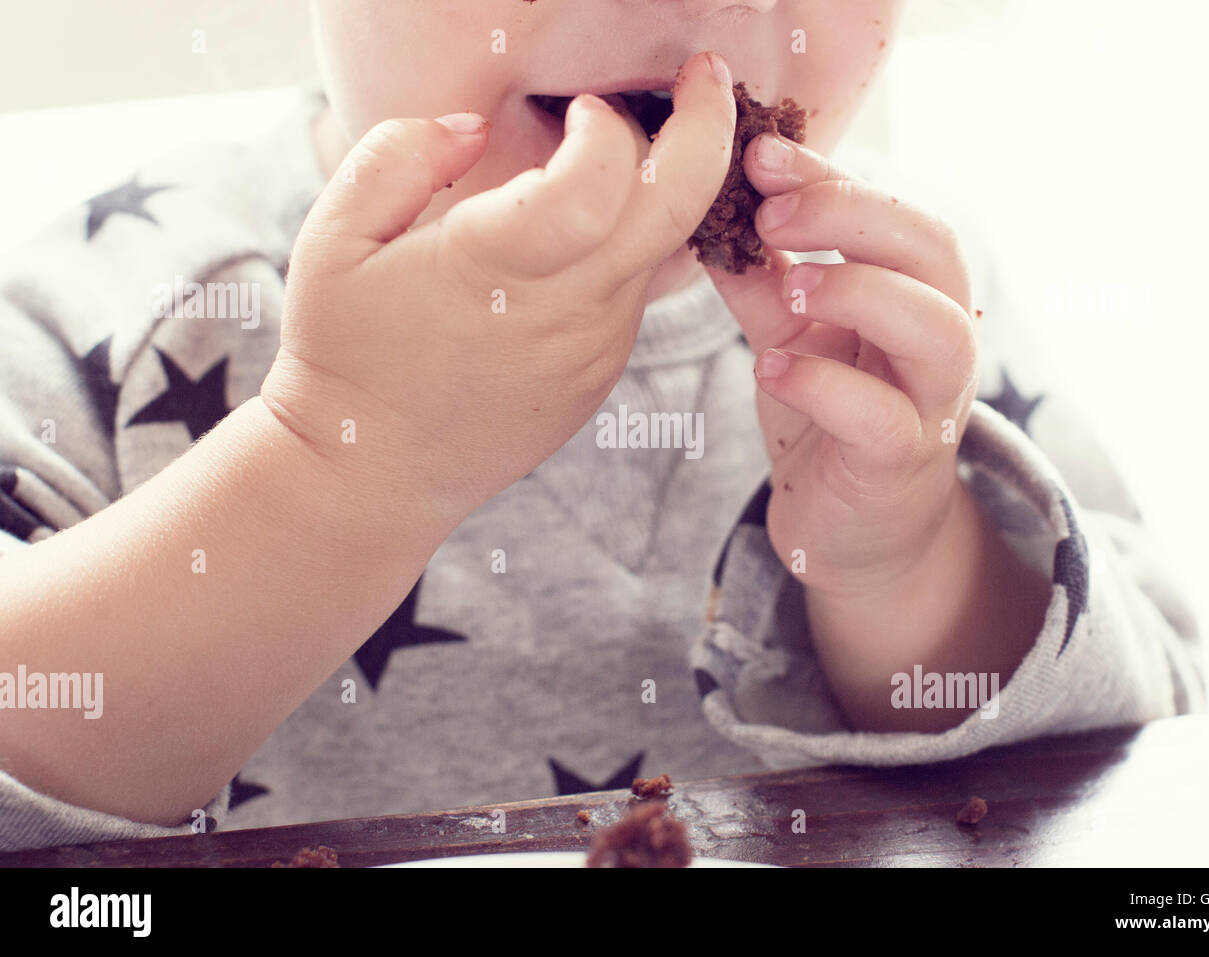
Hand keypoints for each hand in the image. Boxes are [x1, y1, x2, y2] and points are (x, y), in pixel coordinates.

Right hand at [262, 51, 736, 520]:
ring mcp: (595, 349)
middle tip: (709, 76)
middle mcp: (567, 310)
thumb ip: (398, 156)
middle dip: (710, 125)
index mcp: (498, 268)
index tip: (581, 107)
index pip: (603, 178)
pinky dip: (629, 245)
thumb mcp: (332, 240)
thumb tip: (476, 125)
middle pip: (679, 207)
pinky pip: (637, 292)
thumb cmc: (345, 354)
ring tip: (622, 152)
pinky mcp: (602, 373)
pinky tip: (585, 232)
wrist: (374, 475)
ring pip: (663, 249)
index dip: (607, 124)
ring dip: (662, 189)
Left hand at [705, 132, 977, 597]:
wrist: (852, 532)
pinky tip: (771, 369)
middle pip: (932, 250)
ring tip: (787, 284)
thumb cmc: (829, 421)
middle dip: (851, 214)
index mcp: (914, 295)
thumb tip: (707, 209)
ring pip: (933, 327)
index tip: (762, 155)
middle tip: (771, 210)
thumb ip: (760, 280)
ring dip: (857, 291)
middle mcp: (938, 341)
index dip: (834, 178)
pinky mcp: (901, 463)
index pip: (895, 214)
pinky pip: (880, 416)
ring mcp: (930, 404)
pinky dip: (824, 385)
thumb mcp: (788, 337)